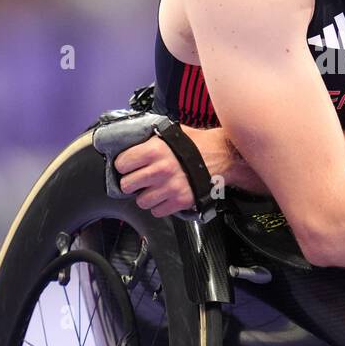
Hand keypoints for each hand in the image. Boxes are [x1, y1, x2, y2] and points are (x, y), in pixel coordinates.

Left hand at [113, 125, 230, 216]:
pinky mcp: (180, 200)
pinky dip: (159, 206)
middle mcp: (160, 169)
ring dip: (145, 196)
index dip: (124, 165)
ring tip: (153, 189)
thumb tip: (131, 143)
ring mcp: (170, 187)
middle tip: (139, 179)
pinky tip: (165, 196)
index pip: (121, 164)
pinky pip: (157, 211)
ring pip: (141, 201)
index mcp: (154, 150)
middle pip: (127, 185)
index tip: (128, 166)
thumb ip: (150, 140)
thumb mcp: (171, 134)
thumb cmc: (197, 143)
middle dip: (131, 182)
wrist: (222, 156)